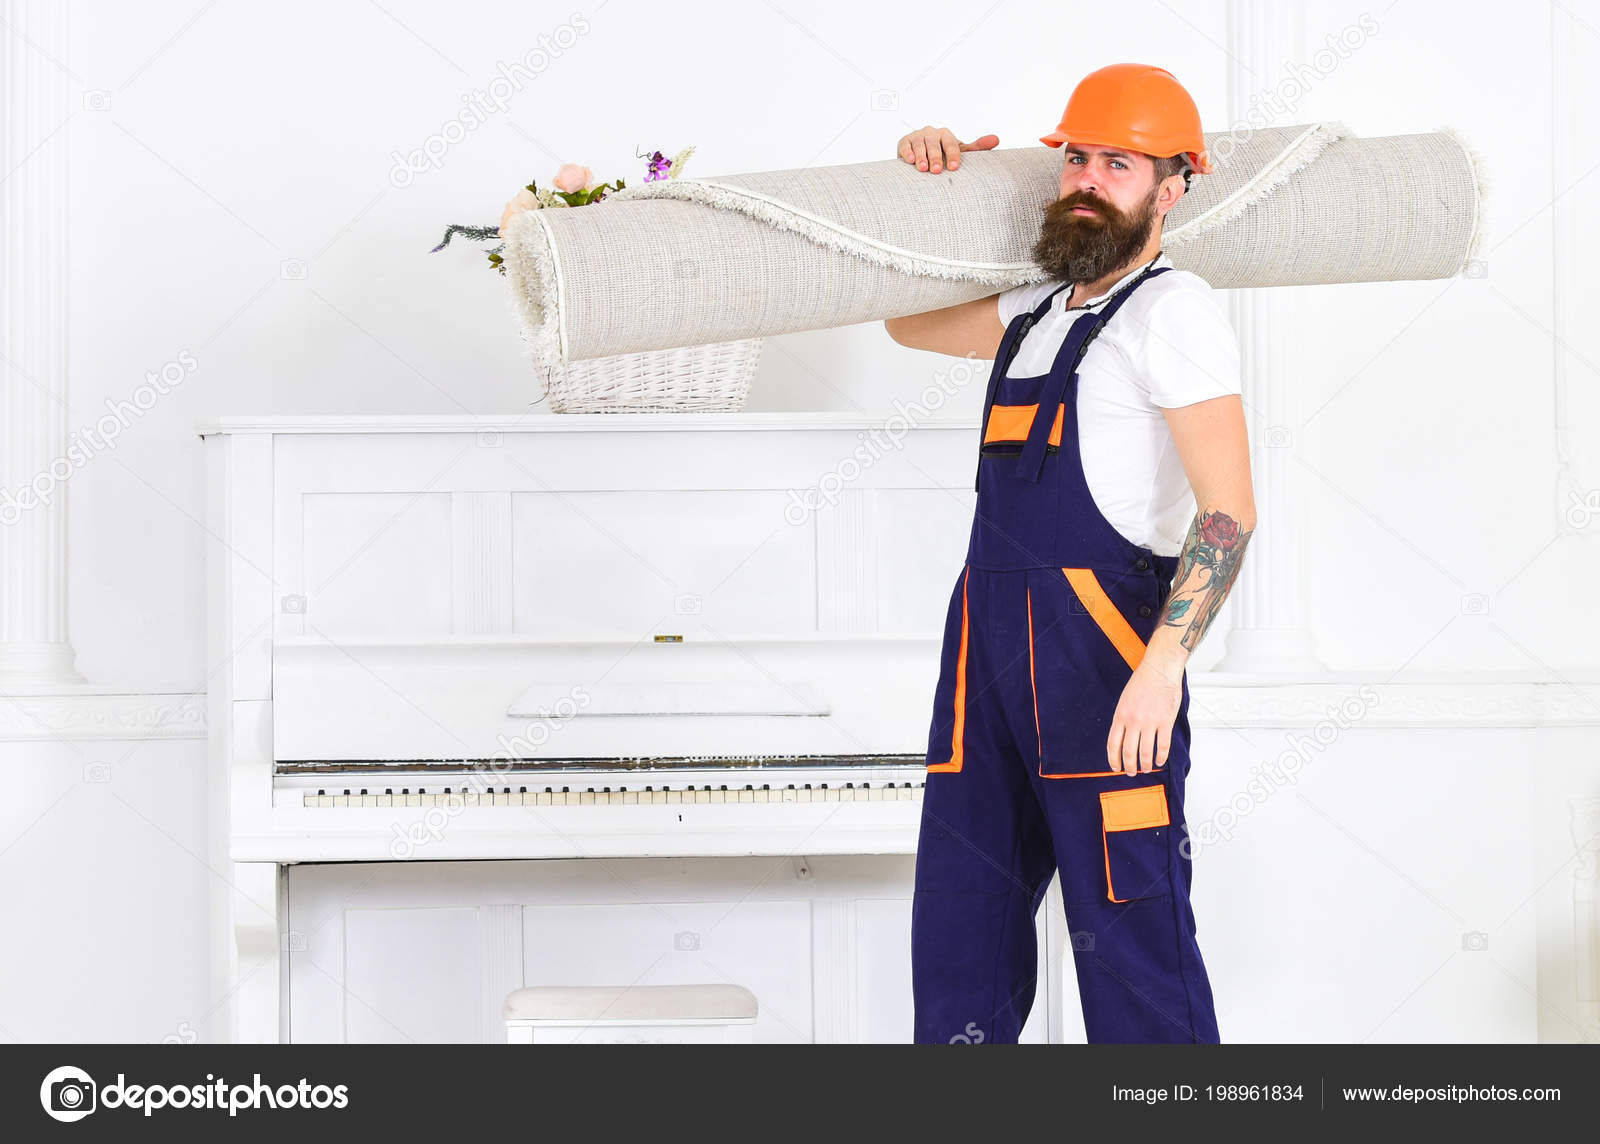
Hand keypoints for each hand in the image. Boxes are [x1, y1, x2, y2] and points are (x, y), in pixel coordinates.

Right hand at [896, 127, 997, 172]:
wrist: (921, 156)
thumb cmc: (943, 155)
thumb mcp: (959, 151)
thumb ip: (976, 147)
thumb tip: (997, 140)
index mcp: (946, 134)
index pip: (951, 143)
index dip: (953, 155)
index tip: (954, 168)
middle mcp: (932, 132)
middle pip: (935, 144)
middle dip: (936, 157)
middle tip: (938, 171)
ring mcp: (918, 136)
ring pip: (920, 144)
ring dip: (921, 157)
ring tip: (923, 169)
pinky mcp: (904, 142)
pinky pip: (905, 145)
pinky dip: (907, 152)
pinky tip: (910, 161)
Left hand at [1106, 659, 1183, 773]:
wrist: (1159, 670)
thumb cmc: (1143, 681)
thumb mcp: (1125, 700)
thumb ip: (1123, 718)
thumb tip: (1124, 736)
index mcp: (1120, 715)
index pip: (1112, 744)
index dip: (1113, 759)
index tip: (1116, 767)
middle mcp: (1133, 721)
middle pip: (1128, 752)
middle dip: (1129, 766)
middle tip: (1131, 773)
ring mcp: (1150, 722)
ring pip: (1145, 752)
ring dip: (1145, 765)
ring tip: (1146, 769)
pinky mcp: (1165, 722)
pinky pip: (1162, 745)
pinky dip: (1161, 756)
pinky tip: (1159, 761)